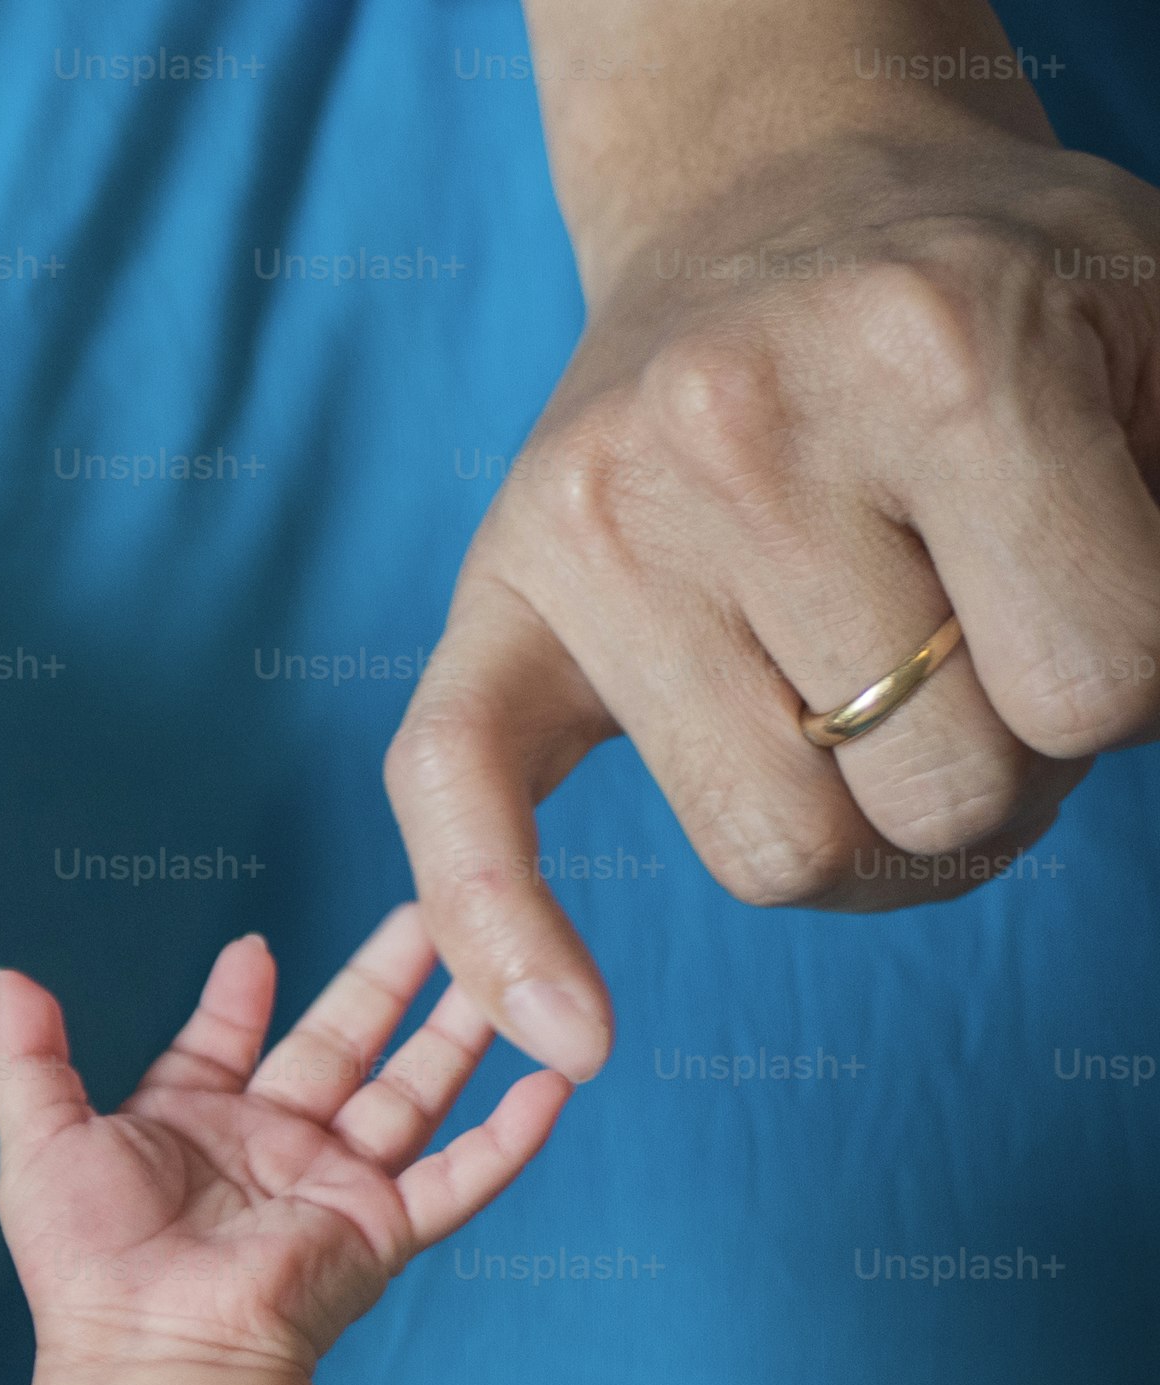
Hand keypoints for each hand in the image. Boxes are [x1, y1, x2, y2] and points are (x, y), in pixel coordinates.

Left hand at [0, 908, 571, 1375]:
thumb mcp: (40, 1139)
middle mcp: (269, 1150)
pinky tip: (558, 1082)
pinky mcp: (381, 1231)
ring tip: (502, 961)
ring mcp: (332, 1188)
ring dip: (459, 1030)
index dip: (242, 999)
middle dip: (383, 981)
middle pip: (340, 1045)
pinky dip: (512, 1137)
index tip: (258, 948)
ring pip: (412, 1091)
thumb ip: (29, 1057)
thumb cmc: (86, 1259)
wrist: (148, 1346)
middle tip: (426, 909)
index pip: (228, 1045)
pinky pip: (462, 1178)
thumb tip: (9, 978)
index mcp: (190, 1126)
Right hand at [389, 119, 1159, 1078]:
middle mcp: (742, 437)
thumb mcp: (1158, 338)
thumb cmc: (987, 294)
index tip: (1108, 633)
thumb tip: (1129, 712)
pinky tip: (575, 1031)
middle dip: (1003, 778)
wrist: (772, 188)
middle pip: (937, 792)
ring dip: (862, 847)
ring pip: (776, 851)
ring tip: (878, 739)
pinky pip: (459, 798)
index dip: (1137, 704)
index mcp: (941, 358)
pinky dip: (502, 935)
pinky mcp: (497, 592)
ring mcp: (599, 519)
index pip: (1100, 688)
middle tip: (990, 684)